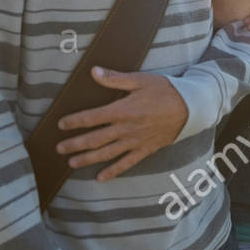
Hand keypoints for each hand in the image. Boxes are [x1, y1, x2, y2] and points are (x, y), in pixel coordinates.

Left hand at [56, 67, 188, 180]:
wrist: (190, 108)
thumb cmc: (165, 90)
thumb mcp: (140, 80)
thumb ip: (115, 78)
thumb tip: (93, 71)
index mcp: (122, 110)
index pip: (92, 118)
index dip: (74, 122)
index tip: (60, 125)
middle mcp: (126, 129)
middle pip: (95, 139)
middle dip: (75, 144)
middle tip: (59, 149)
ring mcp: (135, 141)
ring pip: (107, 154)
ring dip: (88, 159)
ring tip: (72, 163)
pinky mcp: (145, 150)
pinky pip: (126, 163)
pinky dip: (113, 171)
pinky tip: (100, 178)